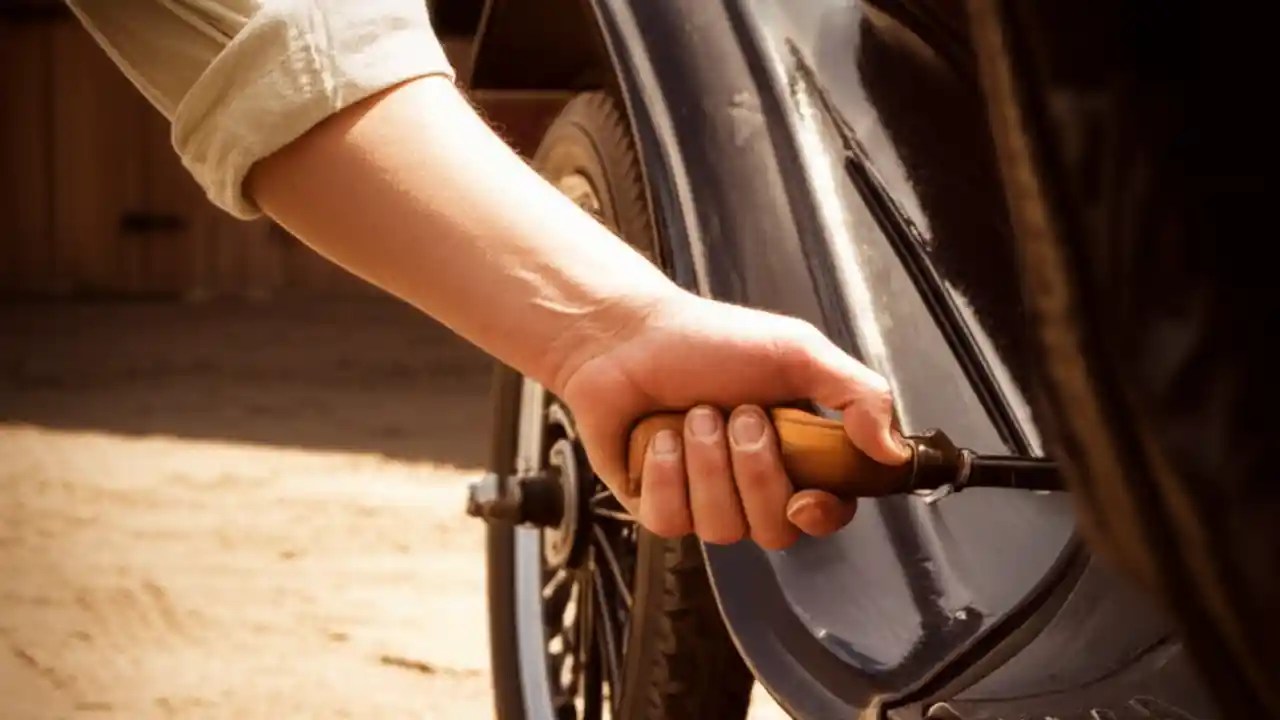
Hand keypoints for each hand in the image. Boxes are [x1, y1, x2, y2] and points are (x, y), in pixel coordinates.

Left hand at [555, 291, 909, 549]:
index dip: (822, 515)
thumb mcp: (798, 353)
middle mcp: (752, 486)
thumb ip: (857, 395)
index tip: (807, 496)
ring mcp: (703, 502)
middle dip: (755, 470)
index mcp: (796, 454)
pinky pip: (671, 522)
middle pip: (775, 529)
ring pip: (722, 528)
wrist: (627, 338)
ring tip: (692, 414)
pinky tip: (659, 438)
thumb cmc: (709, 342)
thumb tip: (894, 450)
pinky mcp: (657, 507)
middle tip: (737, 413)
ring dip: (707, 464)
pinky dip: (666, 475)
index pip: (828, 513)